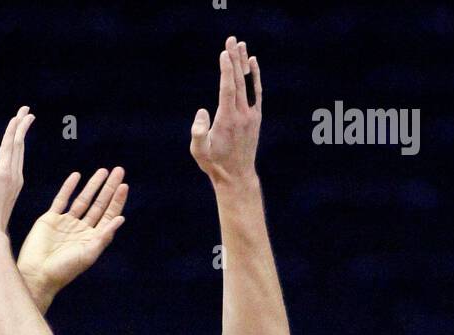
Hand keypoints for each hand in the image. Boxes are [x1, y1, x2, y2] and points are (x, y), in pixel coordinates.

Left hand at [0, 106, 35, 237]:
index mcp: (13, 185)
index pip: (16, 160)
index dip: (20, 144)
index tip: (21, 133)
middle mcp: (16, 177)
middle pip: (20, 148)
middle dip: (23, 130)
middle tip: (28, 115)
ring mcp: (12, 174)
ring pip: (17, 144)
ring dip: (21, 126)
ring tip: (26, 111)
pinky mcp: (3, 171)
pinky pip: (10, 146)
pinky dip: (13, 131)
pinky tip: (16, 120)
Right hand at [17, 167, 127, 298]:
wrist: (37, 274)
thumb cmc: (64, 270)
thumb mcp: (88, 254)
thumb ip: (104, 236)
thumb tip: (121, 219)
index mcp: (92, 239)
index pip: (108, 215)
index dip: (117, 201)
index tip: (124, 185)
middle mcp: (81, 230)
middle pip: (99, 204)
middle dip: (109, 188)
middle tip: (119, 171)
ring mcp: (66, 223)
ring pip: (83, 199)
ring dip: (93, 185)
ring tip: (103, 171)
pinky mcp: (51, 219)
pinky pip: (61, 200)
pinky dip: (68, 187)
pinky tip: (76, 176)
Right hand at [190, 36, 261, 185]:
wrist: (237, 176)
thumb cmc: (215, 163)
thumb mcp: (199, 152)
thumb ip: (197, 132)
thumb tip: (202, 111)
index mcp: (227, 119)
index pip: (228, 88)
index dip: (226, 70)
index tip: (224, 53)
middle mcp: (242, 114)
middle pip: (239, 81)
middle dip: (234, 59)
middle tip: (231, 39)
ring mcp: (251, 115)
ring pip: (248, 83)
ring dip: (244, 63)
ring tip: (240, 45)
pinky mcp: (255, 117)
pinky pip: (256, 92)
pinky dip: (254, 76)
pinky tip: (252, 62)